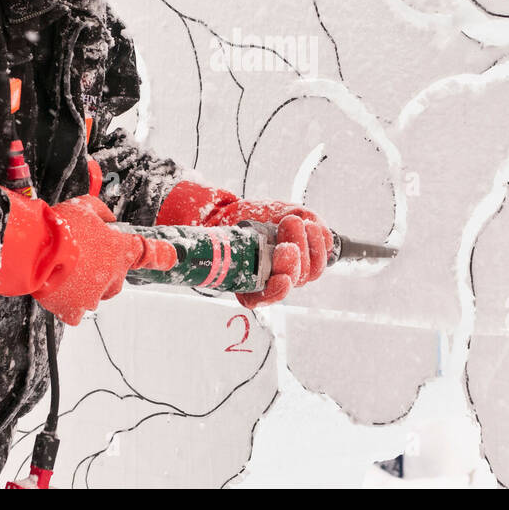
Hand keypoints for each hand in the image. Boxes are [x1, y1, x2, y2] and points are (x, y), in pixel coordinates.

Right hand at [0, 190, 175, 325]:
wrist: (32, 248)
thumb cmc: (58, 226)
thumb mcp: (84, 205)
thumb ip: (102, 212)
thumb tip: (110, 219)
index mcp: (119, 249)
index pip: (145, 252)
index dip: (159, 254)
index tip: (171, 257)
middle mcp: (112, 275)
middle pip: (116, 280)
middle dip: (104, 273)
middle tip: (84, 262)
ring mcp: (94, 294)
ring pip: (95, 295)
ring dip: (84, 288)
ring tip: (62, 272)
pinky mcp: (74, 309)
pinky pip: (76, 312)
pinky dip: (69, 305)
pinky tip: (57, 291)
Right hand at [155, 181, 332, 308]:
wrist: (242, 212)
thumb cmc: (230, 225)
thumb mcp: (221, 237)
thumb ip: (206, 249)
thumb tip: (181, 256)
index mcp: (252, 285)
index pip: (266, 297)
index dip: (277, 290)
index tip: (282, 277)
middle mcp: (275, 279)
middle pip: (296, 278)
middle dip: (296, 255)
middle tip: (288, 229)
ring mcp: (296, 265)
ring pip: (313, 267)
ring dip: (308, 242)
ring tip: (295, 222)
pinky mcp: (313, 246)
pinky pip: (327, 249)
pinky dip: (321, 236)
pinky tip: (310, 226)